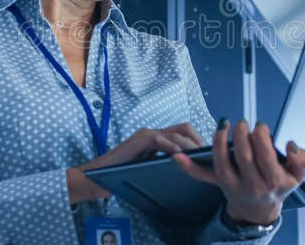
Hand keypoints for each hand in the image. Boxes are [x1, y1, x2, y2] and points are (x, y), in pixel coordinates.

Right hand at [67, 123, 203, 203]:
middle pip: (185, 127)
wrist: (96, 178)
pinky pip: (161, 140)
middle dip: (199, 139)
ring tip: (199, 157)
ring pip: (176, 133)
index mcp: (156, 138)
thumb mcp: (148, 167)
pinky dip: (173, 148)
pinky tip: (181, 157)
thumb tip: (185, 168)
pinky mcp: (138, 141)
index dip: (198, 140)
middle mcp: (152, 132)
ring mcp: (145, 135)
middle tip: (208, 156)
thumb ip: (162, 163)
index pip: (183, 131)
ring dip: (191, 145)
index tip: (208, 154)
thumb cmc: (120, 175)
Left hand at [172, 118, 304, 224]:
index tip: (260, 126)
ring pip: (222, 163)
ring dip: (220, 141)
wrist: (259, 209)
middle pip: (244, 158)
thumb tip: (291, 144)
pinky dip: (188, 166)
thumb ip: (300, 159)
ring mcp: (233, 185)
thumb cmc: (278, 185)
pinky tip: (177, 155)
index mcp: (273, 181)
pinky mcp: (218, 183)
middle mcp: (252, 185)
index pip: (265, 156)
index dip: (262, 138)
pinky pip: (202, 176)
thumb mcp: (297, 176)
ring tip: (224, 124)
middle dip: (242, 135)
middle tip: (243, 123)